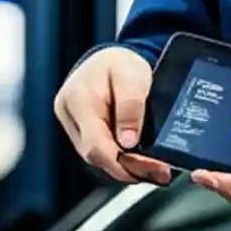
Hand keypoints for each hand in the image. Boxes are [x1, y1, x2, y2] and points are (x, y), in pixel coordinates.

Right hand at [53, 46, 171, 184]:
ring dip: (126, 166)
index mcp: (78, 99)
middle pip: (96, 156)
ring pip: (98, 158)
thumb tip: (128, 143)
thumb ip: (130, 106)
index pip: (96, 144)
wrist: (108, 58)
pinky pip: (100, 152)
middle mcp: (70, 116)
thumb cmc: (120, 62)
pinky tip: (141, 161)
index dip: (123, 162)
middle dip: (129, 168)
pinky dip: (120, 159)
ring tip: (156, 169)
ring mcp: (73, 126)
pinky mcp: (81, 133)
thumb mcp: (132, 75)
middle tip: (161, 172)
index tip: (152, 167)